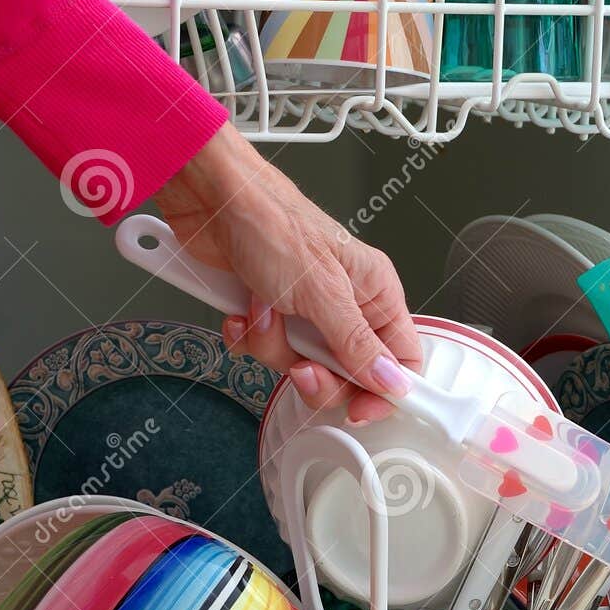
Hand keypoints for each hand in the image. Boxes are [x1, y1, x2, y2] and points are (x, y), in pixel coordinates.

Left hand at [155, 123, 420, 423]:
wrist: (208, 200)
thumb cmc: (270, 222)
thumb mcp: (321, 291)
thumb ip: (357, 344)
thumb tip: (392, 381)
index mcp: (375, 290)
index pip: (400, 357)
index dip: (384, 390)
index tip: (360, 409)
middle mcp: (344, 301)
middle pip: (347, 371)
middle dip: (316, 374)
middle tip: (301, 367)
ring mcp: (304, 308)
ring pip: (299, 363)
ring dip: (273, 346)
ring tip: (263, 312)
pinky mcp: (268, 310)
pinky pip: (265, 349)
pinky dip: (247, 335)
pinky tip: (241, 310)